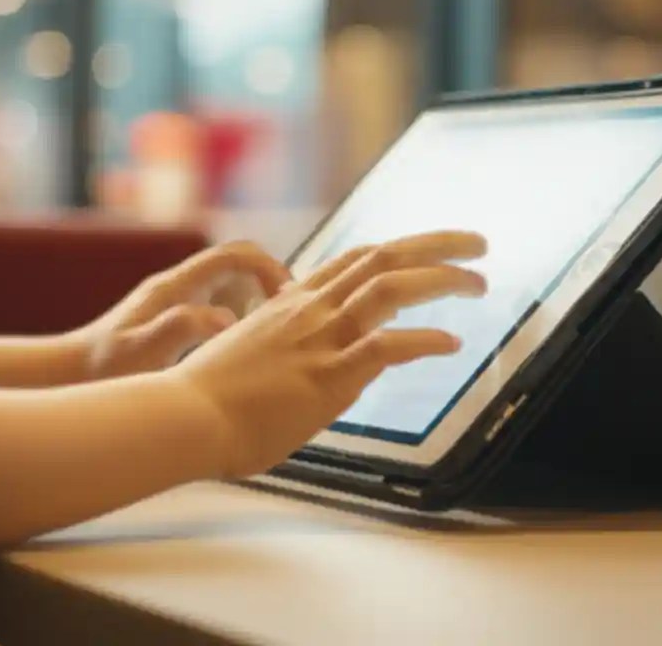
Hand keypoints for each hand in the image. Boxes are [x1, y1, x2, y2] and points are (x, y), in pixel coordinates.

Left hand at [71, 242, 291, 379]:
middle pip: (238, 262)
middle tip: (294, 315)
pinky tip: (247, 353)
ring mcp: (176, 301)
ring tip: (279, 334)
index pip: (234, 254)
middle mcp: (178, 286)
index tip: (288, 298)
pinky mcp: (174, 320)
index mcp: (175, 286)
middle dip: (271, 279)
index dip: (268, 267)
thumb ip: (181, 329)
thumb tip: (226, 320)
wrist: (66, 375)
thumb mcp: (141, 352)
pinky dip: (242, 318)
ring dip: (258, 300)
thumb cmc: (102, 369)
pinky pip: (219, 306)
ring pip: (231, 285)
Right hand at [172, 230, 488, 477]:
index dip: (397, 251)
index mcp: (290, 303)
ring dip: (443, 279)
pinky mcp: (328, 376)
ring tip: (478, 282)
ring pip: (391, 286)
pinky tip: (451, 344)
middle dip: (437, 245)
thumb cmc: (205, 401)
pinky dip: (425, 340)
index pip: (354, 260)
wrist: (183, 417)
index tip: (427, 251)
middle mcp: (309, 309)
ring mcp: (320, 339)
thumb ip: (282, 349)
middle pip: (382, 256)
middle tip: (476, 244)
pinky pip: (387, 346)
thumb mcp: (248, 357)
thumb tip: (303, 362)